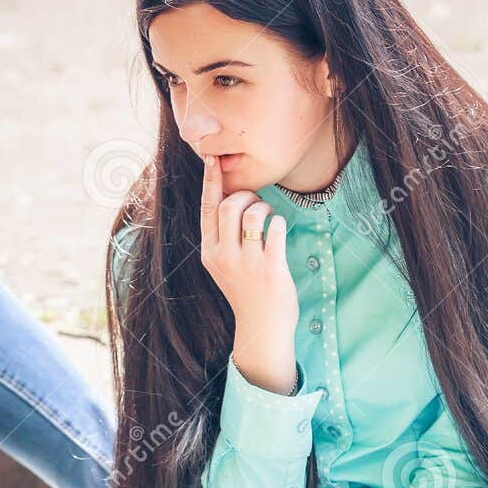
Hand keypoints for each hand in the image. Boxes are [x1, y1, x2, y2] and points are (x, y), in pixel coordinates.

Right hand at [198, 152, 298, 390]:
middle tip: (257, 205)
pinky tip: (279, 231)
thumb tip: (227, 196)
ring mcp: (247, 263)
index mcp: (210, 253)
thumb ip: (223, 236)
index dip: (210, 181)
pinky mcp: (271, 268)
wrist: (262, 329)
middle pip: (230, 205)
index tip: (212, 158)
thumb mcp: (225, 265)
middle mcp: (224, 257)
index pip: (207, 208)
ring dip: (264, 206)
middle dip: (246, 196)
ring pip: (253, 213)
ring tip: (269, 217)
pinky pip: (276, 229)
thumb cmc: (247, 291)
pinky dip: (280, 223)